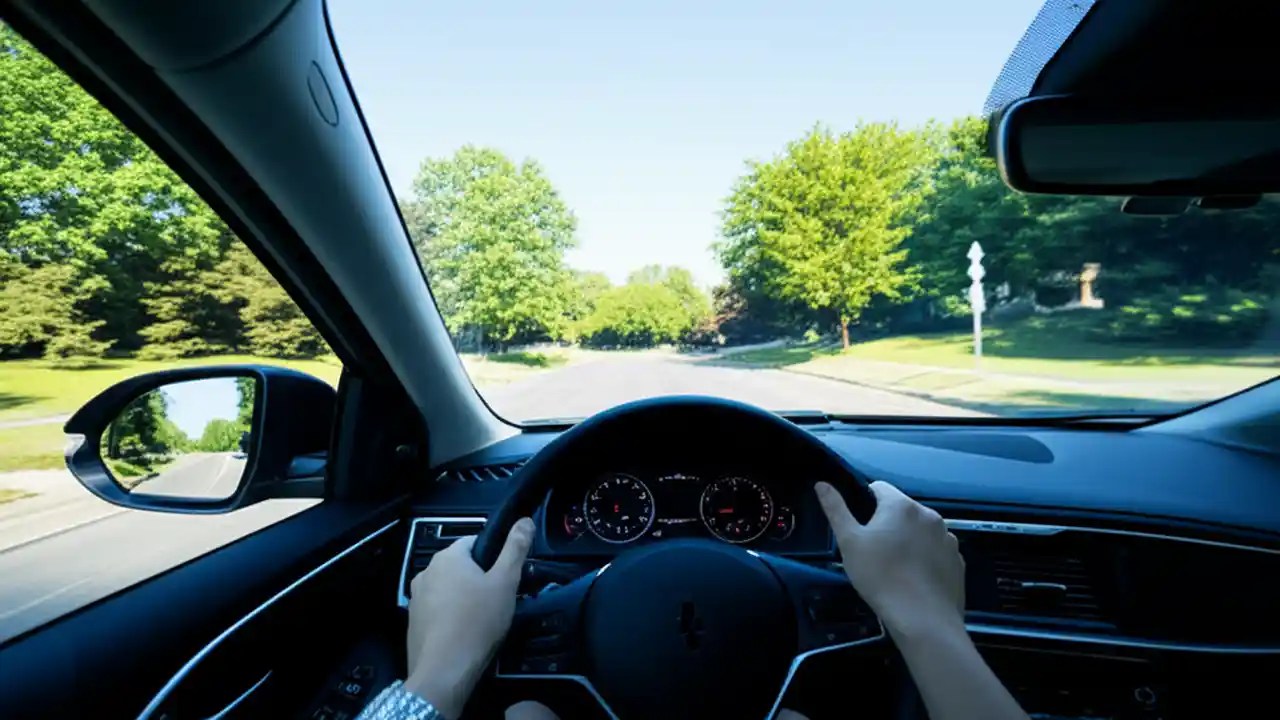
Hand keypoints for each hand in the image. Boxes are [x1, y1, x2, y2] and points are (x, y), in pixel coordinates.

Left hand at [404, 518, 533, 717]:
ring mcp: (415, 598)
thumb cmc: (477, 621)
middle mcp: (426, 571)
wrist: (444, 670)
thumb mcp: (505, 582)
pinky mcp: (413, 621)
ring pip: (448, 589)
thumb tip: (524, 520)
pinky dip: (450, 616)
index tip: (505, 578)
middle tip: (497, 600)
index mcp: (447, 557)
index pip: (474, 542)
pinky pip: (437, 610)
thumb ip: (515, 548)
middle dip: (478, 579)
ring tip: (481, 620)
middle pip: (460, 566)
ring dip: (463, 598)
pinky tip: (463, 633)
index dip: (494, 557)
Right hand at [815, 481, 964, 642]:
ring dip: (909, 539)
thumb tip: (822, 484)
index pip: (879, 488)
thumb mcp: (849, 542)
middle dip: (888, 524)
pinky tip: (916, 579)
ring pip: (921, 530)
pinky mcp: (958, 560)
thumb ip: (836, 509)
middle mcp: (930, 515)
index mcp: (902, 505)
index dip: (865, 503)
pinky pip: (936, 550)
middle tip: (874, 552)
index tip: (860, 529)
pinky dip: (926, 557)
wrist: (922, 619)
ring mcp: (948, 538)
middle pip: (902, 510)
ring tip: (896, 568)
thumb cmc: (880, 577)